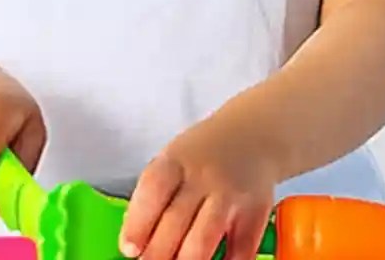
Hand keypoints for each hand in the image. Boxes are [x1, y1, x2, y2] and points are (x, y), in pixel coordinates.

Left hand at [119, 119, 279, 259]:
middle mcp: (204, 176)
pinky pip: (239, 250)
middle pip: (176, 221)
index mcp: (175, 160)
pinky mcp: (256, 215)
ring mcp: (231, 196)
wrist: (253, 136)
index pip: (153, 191)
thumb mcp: (172, 159)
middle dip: (157, 251)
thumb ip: (155, 194)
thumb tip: (136, 236)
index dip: (138, 223)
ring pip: (204, 238)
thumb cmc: (202, 154)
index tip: (128, 248)